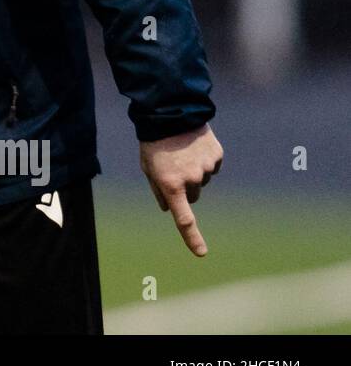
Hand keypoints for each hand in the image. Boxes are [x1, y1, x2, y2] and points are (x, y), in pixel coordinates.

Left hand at [139, 123, 223, 256]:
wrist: (170, 113)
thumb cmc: (154, 143)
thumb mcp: (148, 168)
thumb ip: (158, 190)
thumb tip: (169, 210)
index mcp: (170, 185)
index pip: (183, 218)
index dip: (192, 237)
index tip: (201, 253)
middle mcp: (191, 180)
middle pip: (193, 196)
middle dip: (185, 187)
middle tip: (173, 167)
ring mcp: (206, 168)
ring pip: (203, 180)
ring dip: (194, 171)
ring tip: (181, 151)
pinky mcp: (217, 157)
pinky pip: (212, 166)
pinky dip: (205, 159)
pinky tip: (194, 145)